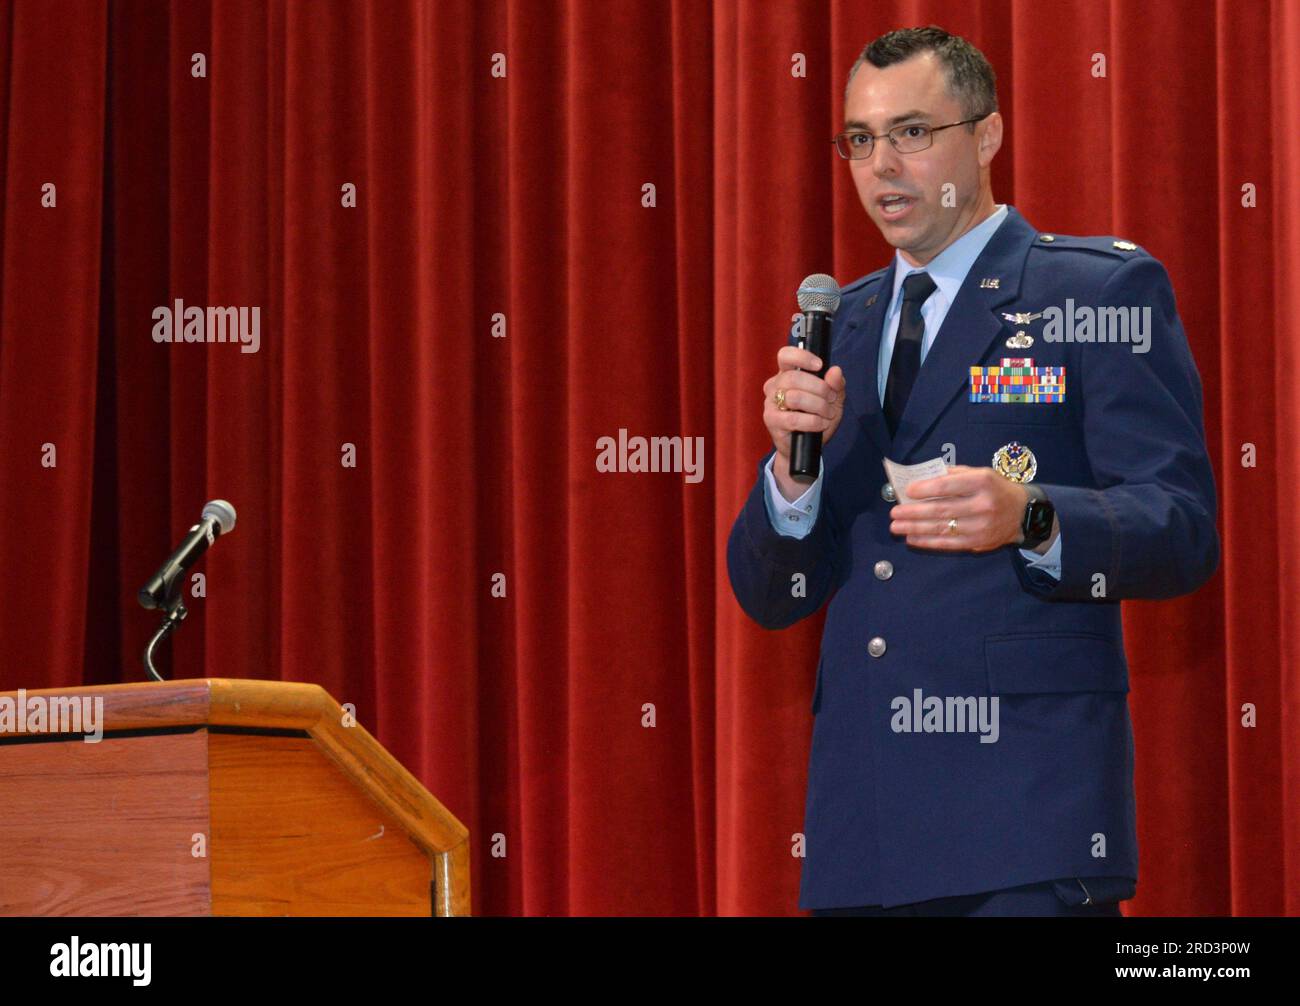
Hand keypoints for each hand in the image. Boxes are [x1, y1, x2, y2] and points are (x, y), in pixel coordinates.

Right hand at [762, 346, 845, 499]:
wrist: (807, 447)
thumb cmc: (817, 418)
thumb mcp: (833, 400)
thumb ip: (836, 384)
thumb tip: (835, 371)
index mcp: (787, 374)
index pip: (785, 355)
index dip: (802, 356)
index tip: (819, 365)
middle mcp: (775, 386)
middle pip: (794, 377)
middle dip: (819, 388)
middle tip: (831, 398)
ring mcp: (770, 403)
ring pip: (795, 397)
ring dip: (818, 406)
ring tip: (827, 414)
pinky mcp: (771, 420)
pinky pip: (793, 418)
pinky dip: (813, 421)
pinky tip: (821, 424)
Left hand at [888, 465, 1027, 551]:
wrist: (1023, 513)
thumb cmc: (994, 489)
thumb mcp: (979, 474)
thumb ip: (952, 474)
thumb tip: (921, 478)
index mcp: (982, 483)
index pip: (949, 485)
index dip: (926, 489)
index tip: (907, 491)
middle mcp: (982, 505)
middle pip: (942, 510)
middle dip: (914, 512)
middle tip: (894, 513)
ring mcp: (981, 527)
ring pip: (942, 529)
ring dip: (915, 528)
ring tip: (896, 527)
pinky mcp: (978, 543)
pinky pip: (948, 543)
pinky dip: (927, 541)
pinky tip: (912, 537)